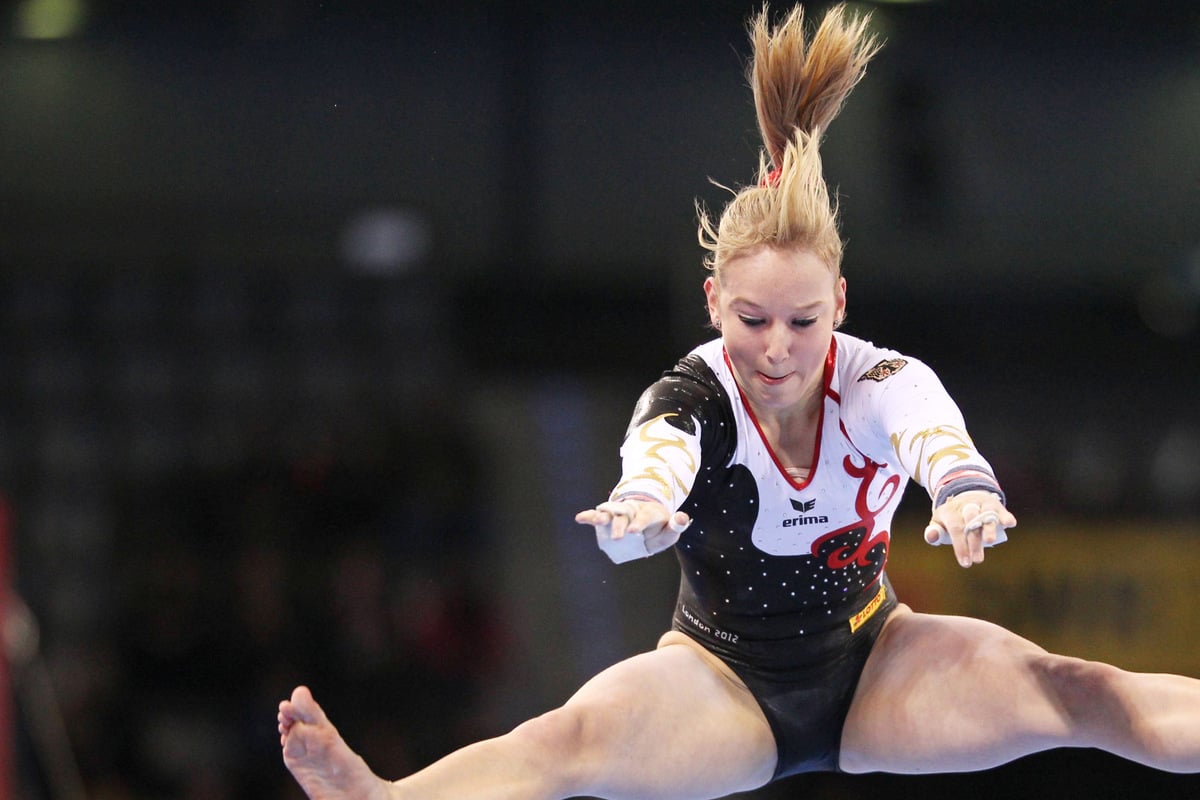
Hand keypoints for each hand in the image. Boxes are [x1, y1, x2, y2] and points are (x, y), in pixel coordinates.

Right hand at [575, 498, 690, 563]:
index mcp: (648, 512)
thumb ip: (677, 525)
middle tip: (617, 537)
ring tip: (597, 521)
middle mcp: (632, 510)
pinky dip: (588, 516)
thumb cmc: (658, 528)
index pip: (644, 517)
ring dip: (603, 516)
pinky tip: (579, 518)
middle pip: (624, 516)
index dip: (639, 523)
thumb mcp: (670, 530)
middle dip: (620, 525)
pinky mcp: (609, 517)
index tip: (633, 531)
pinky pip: (597, 516)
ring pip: (610, 513)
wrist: (646, 520)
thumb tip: (683, 517)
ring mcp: (619, 513)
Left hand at [923, 490, 1015, 567]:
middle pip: (970, 522)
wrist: (966, 496)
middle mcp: (967, 505)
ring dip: (988, 527)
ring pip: (986, 515)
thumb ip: (934, 532)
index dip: (960, 545)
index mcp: (951, 511)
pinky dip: (1005, 516)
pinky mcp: (995, 505)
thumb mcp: (939, 522)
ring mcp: (981, 504)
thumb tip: (932, 537)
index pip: (955, 528)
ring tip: (990, 541)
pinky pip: (1001, 509)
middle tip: (977, 560)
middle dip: (974, 541)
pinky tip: (1009, 523)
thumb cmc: (952, 517)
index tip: (965, 563)